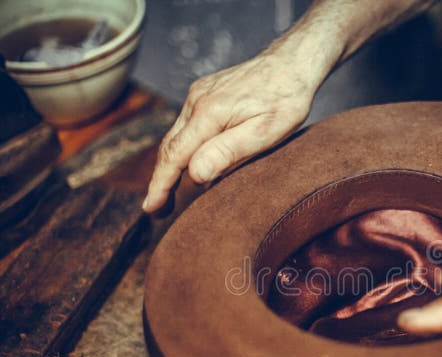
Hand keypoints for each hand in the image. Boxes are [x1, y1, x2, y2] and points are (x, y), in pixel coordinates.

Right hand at [142, 48, 317, 212]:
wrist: (292, 62)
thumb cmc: (286, 99)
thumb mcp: (265, 132)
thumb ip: (229, 152)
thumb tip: (195, 174)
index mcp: (209, 114)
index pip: (175, 156)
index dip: (160, 184)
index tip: (150, 207)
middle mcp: (196, 101)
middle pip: (170, 148)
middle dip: (161, 179)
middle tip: (157, 209)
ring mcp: (198, 94)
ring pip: (177, 136)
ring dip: (172, 165)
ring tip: (170, 193)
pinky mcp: (205, 92)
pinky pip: (187, 125)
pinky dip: (185, 147)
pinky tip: (193, 163)